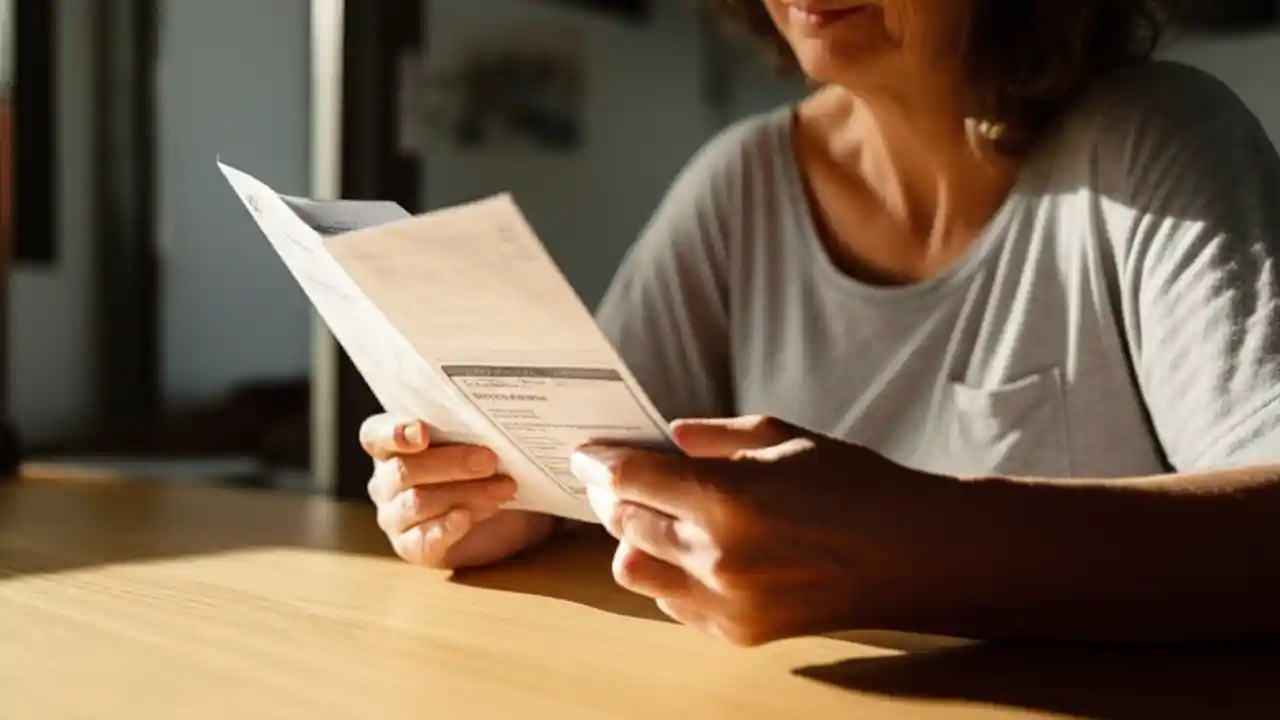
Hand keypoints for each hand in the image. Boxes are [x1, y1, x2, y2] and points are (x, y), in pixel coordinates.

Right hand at [362, 415, 556, 568]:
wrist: (507, 514)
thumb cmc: (484, 468)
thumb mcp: (478, 442)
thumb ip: (468, 428)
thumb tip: (489, 414)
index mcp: (391, 447)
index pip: (376, 435)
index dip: (394, 432)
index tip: (422, 433)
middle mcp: (386, 481)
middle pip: (404, 470)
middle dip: (451, 463)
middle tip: (488, 460)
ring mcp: (395, 517)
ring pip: (418, 503)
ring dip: (465, 493)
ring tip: (502, 488)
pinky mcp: (413, 547)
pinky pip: (422, 540)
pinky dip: (446, 528)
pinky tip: (466, 518)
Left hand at [570, 415, 958, 645]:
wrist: (915, 557)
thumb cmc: (857, 486)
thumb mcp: (786, 439)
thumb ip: (715, 435)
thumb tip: (668, 437)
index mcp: (728, 497)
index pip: (630, 479)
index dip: (600, 462)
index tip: (588, 453)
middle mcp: (717, 555)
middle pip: (622, 525)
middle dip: (615, 497)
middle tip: (624, 479)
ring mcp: (725, 601)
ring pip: (634, 572)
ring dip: (635, 542)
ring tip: (662, 519)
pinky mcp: (738, 632)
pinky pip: (672, 605)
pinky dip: (669, 576)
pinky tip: (696, 554)